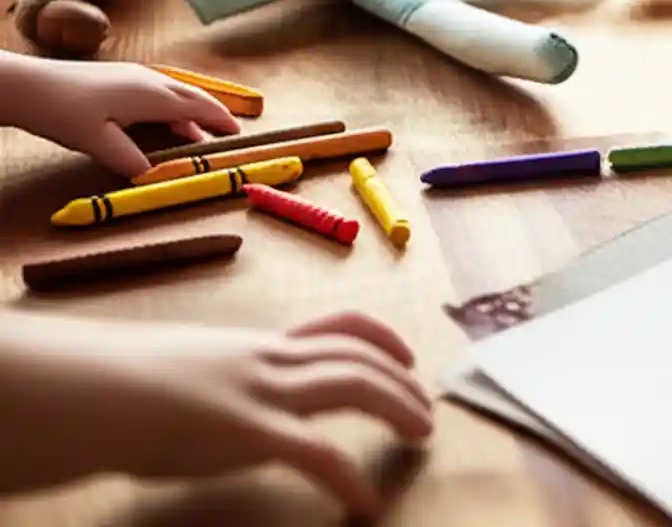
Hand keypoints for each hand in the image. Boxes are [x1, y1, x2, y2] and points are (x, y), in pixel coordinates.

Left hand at [0, 53, 239, 176]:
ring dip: (191, 112)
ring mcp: (133, 76)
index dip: (220, 120)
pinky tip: (163, 122)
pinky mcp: (118, 78)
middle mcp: (148, 81)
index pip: (198, 106)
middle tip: (228, 132)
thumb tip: (153, 175)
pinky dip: (172, 108)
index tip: (238, 134)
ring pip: (175, 93)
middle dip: (213, 113)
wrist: (25, 84)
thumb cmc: (61, 111)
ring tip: (199, 134)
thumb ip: (130, 161)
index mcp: (151, 95)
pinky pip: (159, 92)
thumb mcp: (97, 143)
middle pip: (192, 95)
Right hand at [0, 310, 432, 517]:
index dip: (382, 338)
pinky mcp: (249, 433)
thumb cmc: (122, 384)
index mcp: (257, 345)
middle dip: (403, 381)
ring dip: (398, 407)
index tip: (405, 356)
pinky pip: (317, 454)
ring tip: (421, 435)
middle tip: (426, 409)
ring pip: (354, 385)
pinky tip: (365, 502)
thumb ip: (223, 375)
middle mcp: (268, 360)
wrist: (88, 391)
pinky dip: (350, 478)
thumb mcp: (189, 365)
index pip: (338, 326)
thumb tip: (232, 390)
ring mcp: (262, 393)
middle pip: (359, 356)